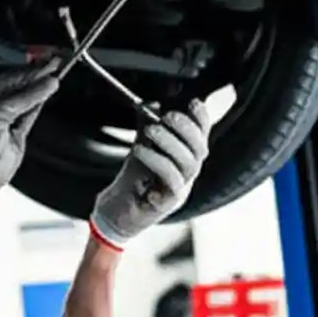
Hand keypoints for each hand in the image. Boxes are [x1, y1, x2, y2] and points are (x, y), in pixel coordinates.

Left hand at [90, 100, 209, 248]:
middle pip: (200, 150)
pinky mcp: (169, 203)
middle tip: (168, 116)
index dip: (202, 119)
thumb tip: (151, 104)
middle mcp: (188, 176)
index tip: (193, 102)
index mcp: (185, 161)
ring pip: (188, 164)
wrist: (115, 214)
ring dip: (170, 142)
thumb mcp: (141, 148)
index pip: (202, 137)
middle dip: (187, 129)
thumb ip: (147, 127)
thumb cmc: (131, 183)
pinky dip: (156, 161)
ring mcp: (181, 190)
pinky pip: (171, 180)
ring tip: (150, 130)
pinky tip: (139, 150)